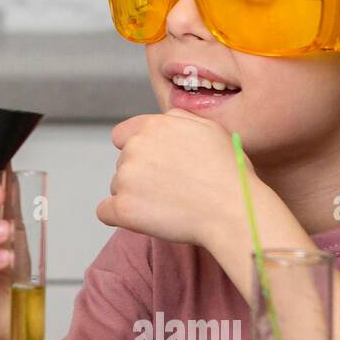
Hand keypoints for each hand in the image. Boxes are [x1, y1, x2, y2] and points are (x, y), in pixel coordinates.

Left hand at [96, 108, 252, 248]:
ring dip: (135, 196)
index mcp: (153, 126)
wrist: (233, 210)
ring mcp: (126, 178)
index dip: (135, 150)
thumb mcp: (211, 129)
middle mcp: (134, 148)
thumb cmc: (229, 173)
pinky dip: (121, 217)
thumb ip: (180, 119)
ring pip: (118, 187)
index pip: (122, 135)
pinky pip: (105, 211)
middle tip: (171, 189)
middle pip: (123, 163)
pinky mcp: (122, 208)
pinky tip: (146, 219)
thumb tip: (164, 120)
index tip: (151, 165)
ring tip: (169, 204)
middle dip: (141, 176)